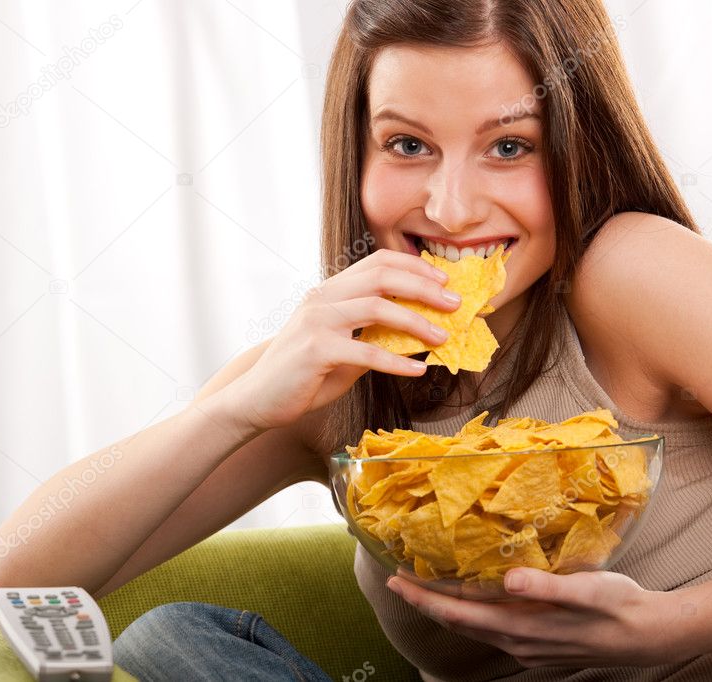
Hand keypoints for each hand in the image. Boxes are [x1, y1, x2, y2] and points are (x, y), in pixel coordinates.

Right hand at [226, 249, 460, 430]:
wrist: (255, 399)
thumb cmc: (300, 376)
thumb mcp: (340, 350)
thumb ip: (371, 338)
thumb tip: (417, 336)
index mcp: (329, 292)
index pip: (377, 263)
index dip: (414, 268)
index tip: (444, 282)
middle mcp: (322, 299)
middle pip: (382, 277)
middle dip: (425, 288)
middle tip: (456, 304)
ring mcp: (317, 322)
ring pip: (377, 308)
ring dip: (417, 321)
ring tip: (444, 336)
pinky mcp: (315, 350)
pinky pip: (367, 352)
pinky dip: (398, 361)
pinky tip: (418, 369)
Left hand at [386, 568, 689, 668]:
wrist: (651, 635)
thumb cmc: (619, 606)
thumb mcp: (587, 591)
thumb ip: (547, 588)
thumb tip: (510, 580)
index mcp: (520, 626)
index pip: (458, 613)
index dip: (423, 597)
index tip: (394, 578)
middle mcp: (516, 640)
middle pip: (457, 621)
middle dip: (423, 601)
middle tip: (395, 577)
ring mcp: (526, 644)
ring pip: (472, 625)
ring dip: (444, 607)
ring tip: (422, 584)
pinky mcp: (536, 642)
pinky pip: (491, 627)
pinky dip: (470, 612)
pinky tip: (470, 596)